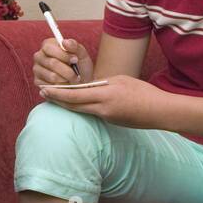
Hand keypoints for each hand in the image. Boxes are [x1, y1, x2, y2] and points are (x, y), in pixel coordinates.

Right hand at [33, 37, 92, 85]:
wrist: (82, 83)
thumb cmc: (81, 67)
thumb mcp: (82, 55)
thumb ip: (74, 46)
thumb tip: (64, 42)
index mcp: (48, 45)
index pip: (49, 48)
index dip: (63, 54)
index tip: (75, 60)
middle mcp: (39, 56)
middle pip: (51, 63)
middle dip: (67, 70)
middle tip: (77, 74)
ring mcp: (37, 69)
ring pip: (51, 75)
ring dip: (66, 79)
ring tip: (73, 79)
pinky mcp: (37, 81)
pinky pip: (48, 85)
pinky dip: (60, 86)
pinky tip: (64, 84)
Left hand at [39, 74, 167, 127]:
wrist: (159, 112)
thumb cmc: (143, 92)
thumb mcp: (120, 80)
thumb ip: (102, 83)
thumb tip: (89, 86)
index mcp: (105, 95)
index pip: (75, 95)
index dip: (57, 93)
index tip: (45, 89)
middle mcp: (102, 109)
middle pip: (73, 106)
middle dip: (57, 100)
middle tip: (43, 93)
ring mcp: (106, 117)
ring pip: (81, 111)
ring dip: (67, 104)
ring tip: (55, 97)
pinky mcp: (110, 122)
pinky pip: (91, 114)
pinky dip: (80, 108)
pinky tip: (75, 103)